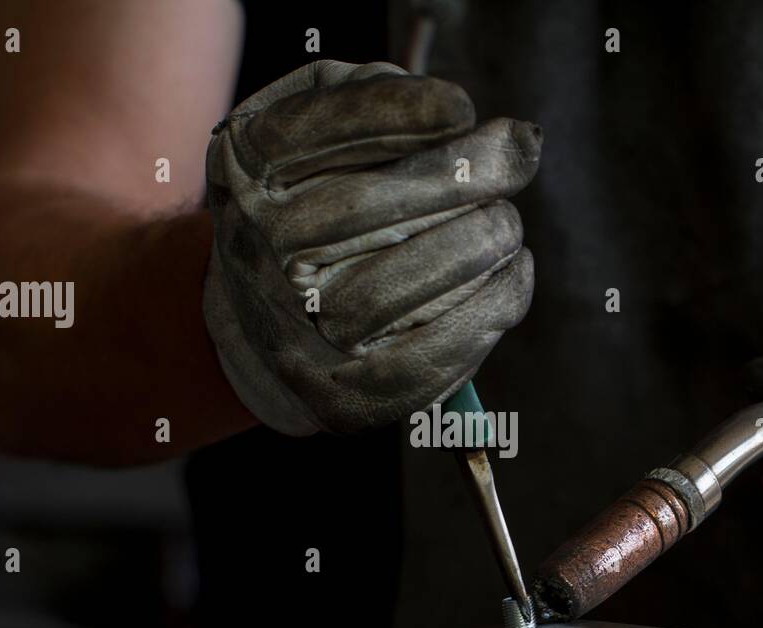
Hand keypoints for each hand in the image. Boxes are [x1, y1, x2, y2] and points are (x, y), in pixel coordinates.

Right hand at [203, 60, 540, 434]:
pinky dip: (493, 307)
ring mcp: (298, 331)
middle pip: (363, 207)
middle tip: (517, 157)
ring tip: (507, 224)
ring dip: (481, 244)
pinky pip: (432, 352)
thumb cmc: (313, 204)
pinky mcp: (346, 394)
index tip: (461, 108)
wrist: (262, 330)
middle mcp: (258, 251)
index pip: (312, 129)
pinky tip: (513, 272)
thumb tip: (464, 119)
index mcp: (245, 169)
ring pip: (399, 284)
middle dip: (461, 174)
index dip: (397, 112)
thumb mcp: (314, 131)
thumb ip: (369, 97)